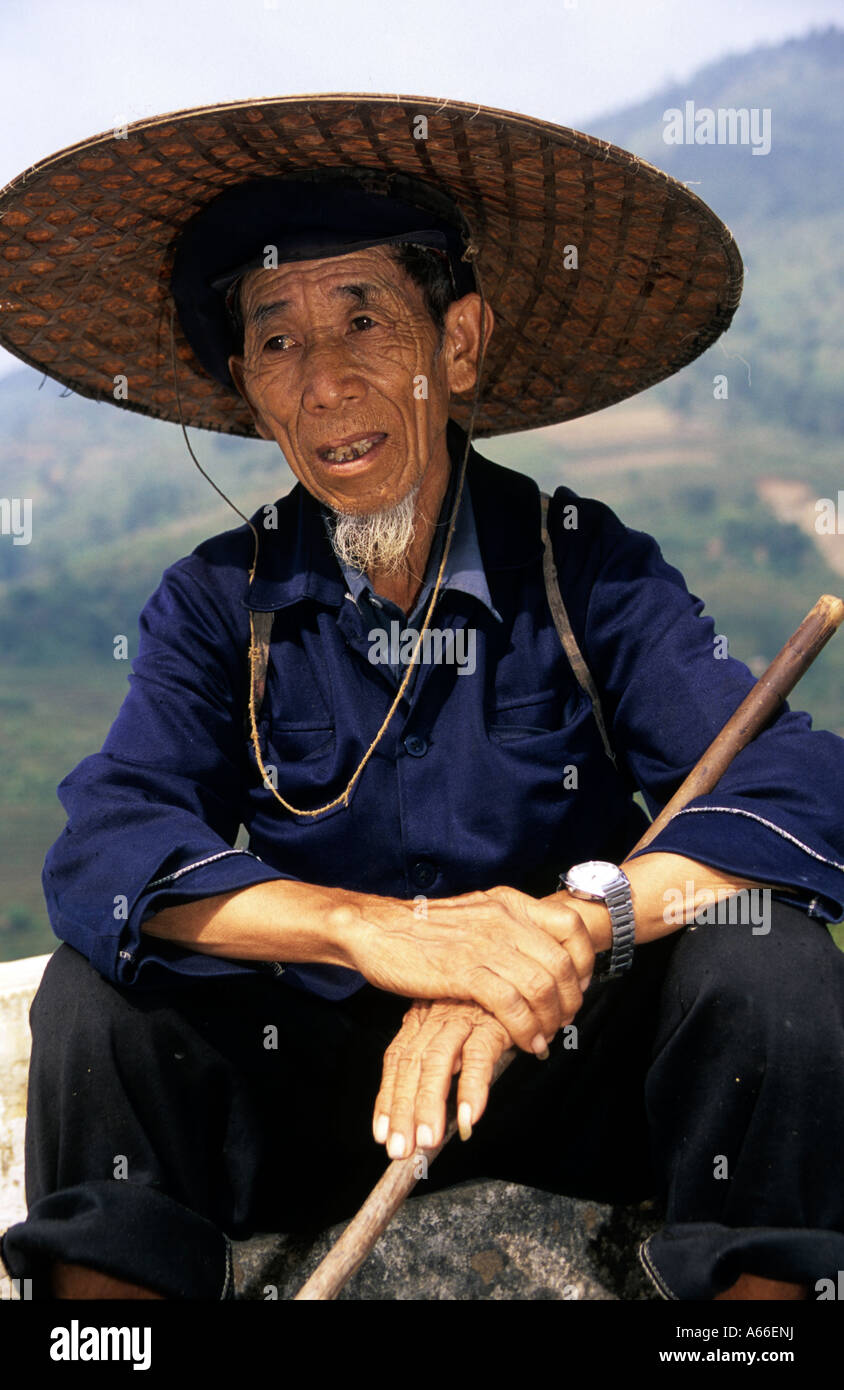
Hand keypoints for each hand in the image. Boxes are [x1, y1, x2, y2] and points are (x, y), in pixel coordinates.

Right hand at [348, 885, 594, 1055]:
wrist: (375, 930)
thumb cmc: (423, 930)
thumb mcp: (475, 914)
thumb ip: (506, 928)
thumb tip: (537, 954)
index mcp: (508, 902)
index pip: (570, 925)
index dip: (585, 960)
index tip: (579, 986)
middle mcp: (503, 919)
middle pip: (562, 963)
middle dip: (571, 1000)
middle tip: (563, 1022)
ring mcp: (484, 944)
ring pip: (542, 986)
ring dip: (550, 1020)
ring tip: (545, 1039)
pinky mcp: (464, 971)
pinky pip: (512, 1005)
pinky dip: (526, 1029)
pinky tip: (525, 1043)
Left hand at [372, 998, 514, 1158]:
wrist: (521, 977)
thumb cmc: (489, 1006)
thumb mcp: (456, 1026)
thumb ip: (441, 1058)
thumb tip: (428, 1109)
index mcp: (423, 1019)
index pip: (396, 1059)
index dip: (386, 1098)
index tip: (379, 1133)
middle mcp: (437, 1018)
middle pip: (411, 1065)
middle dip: (402, 1110)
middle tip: (399, 1149)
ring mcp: (463, 1019)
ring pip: (438, 1061)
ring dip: (429, 1103)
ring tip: (427, 1140)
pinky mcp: (492, 1022)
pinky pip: (479, 1057)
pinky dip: (472, 1088)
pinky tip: (467, 1117)